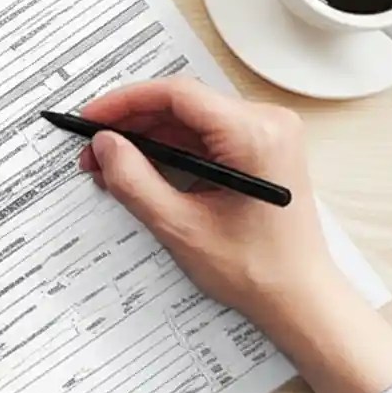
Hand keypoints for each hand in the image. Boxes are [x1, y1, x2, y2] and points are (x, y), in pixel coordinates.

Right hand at [78, 78, 391, 392]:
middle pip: (182, 103)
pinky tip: (141, 167)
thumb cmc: (256, 270)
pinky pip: (205, 134)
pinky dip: (170, 147)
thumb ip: (135, 181)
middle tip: (94, 149)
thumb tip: (104, 145)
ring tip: (111, 163)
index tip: (92, 118)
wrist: (299, 296)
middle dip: (132, 124)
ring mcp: (267, 133)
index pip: (178, 95)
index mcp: (255, 136)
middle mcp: (268, 123)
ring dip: (148, 136)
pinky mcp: (261, 147)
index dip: (126, 102)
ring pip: (190, 118)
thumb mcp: (181, 227)